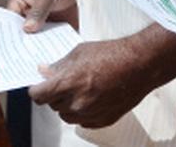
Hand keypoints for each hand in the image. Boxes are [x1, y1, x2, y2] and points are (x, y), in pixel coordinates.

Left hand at [30, 38, 157, 128]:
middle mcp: (78, 102)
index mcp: (68, 83)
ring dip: (66, 106)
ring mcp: (91, 113)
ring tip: (76, 91)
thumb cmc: (111, 55)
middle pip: (52, 106)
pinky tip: (89, 99)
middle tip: (60, 85)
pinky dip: (82, 113)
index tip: (37, 87)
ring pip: (66, 116)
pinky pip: (84, 122)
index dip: (36, 91)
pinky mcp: (104, 120)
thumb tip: (44, 72)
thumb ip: (59, 66)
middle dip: (52, 95)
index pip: (38, 96)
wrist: (139, 65)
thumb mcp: (78, 53)